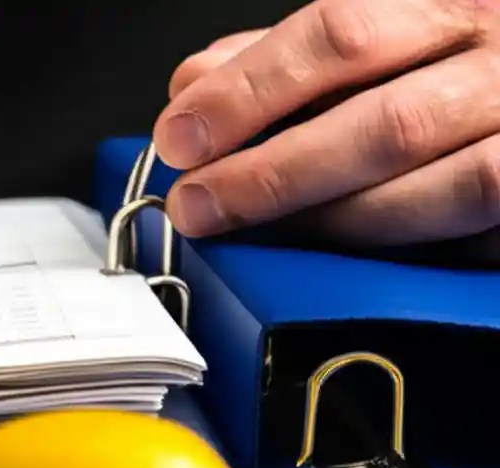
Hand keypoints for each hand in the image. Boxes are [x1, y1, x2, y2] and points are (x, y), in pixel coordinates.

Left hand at [154, 0, 499, 257]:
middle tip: (198, 204)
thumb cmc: (456, 67)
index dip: (248, 90)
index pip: (339, 34)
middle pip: (385, 123)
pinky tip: (338, 258)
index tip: (181, 135)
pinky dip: (403, 252)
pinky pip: (476, 241)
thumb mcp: (379, 38)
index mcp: (451, 7)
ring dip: (331, 222)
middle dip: (273, 174)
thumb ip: (289, 61)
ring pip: (444, 190)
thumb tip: (197, 85)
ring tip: (255, 236)